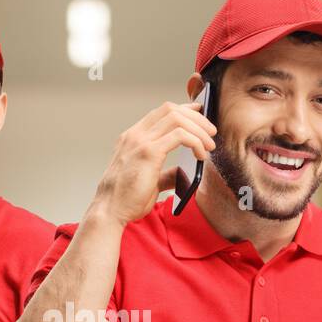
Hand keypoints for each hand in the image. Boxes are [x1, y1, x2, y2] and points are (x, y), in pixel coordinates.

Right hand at [90, 99, 215, 226]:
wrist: (111, 211)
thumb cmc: (126, 199)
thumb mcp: (149, 181)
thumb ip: (165, 174)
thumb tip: (181, 173)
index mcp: (133, 138)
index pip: (161, 112)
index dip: (184, 109)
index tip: (200, 113)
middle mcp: (135, 135)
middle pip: (171, 109)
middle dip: (196, 117)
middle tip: (211, 132)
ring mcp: (140, 141)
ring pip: (177, 118)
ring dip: (199, 129)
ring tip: (209, 144)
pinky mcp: (149, 152)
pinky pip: (180, 135)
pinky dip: (195, 142)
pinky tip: (200, 155)